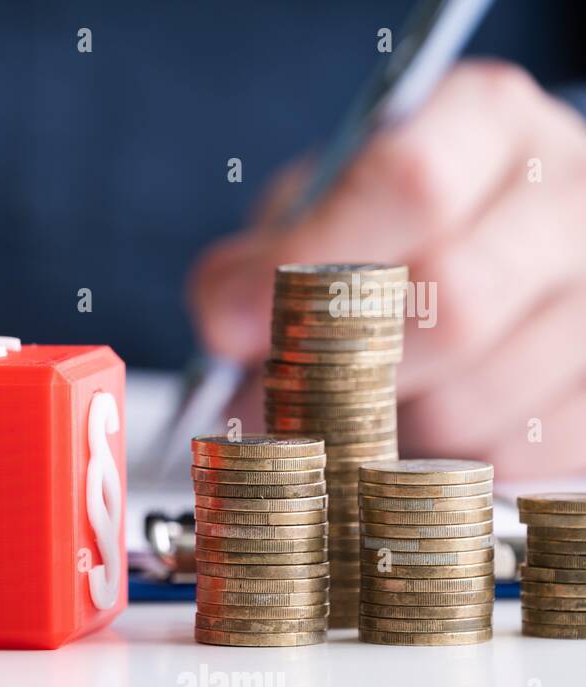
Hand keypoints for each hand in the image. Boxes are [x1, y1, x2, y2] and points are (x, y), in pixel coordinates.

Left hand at [189, 60, 585, 479]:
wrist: (483, 244)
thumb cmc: (381, 224)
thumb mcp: (312, 207)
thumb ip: (262, 255)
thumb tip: (230, 320)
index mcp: (486, 123)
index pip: (413, 183)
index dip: (313, 264)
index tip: (237, 323)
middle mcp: (567, 202)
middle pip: (451, 309)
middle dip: (338, 369)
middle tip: (279, 394)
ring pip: (470, 405)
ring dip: (378, 429)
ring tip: (348, 405)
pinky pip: (502, 462)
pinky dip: (429, 469)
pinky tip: (410, 430)